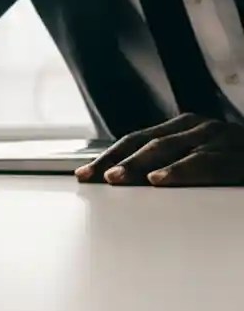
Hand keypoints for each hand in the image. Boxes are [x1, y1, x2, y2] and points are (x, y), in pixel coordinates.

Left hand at [75, 114, 243, 186]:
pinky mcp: (238, 156)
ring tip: (117, 179)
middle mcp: (199, 127)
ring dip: (139, 165)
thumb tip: (122, 183)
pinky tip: (159, 180)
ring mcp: (220, 138)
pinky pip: (205, 162)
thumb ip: (167, 167)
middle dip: (115, 161)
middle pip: (146, 143)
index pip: (136, 140)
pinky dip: (179, 171)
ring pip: (171, 149)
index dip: (108, 156)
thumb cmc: (234, 167)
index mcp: (184, 127)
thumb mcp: (197, 164)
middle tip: (93, 178)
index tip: (82, 175)